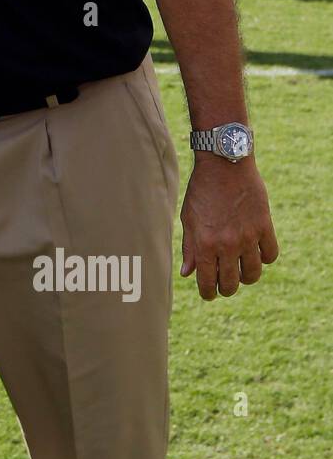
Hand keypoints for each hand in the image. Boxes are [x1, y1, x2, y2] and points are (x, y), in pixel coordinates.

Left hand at [179, 158, 277, 299]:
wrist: (224, 164)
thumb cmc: (202, 190)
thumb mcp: (189, 218)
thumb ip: (189, 248)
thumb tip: (188, 274)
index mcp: (205, 243)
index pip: (207, 282)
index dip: (208, 293)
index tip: (209, 293)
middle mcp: (227, 243)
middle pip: (232, 283)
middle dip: (226, 288)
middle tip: (224, 283)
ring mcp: (248, 236)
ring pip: (253, 274)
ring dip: (246, 277)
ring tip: (240, 270)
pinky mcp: (264, 226)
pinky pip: (270, 255)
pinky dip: (264, 258)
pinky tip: (256, 253)